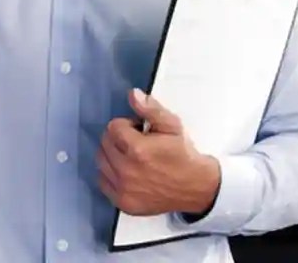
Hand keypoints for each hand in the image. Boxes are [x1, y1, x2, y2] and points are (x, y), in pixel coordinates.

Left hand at [97, 88, 220, 216]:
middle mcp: (127, 171)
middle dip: (117, 138)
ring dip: (112, 155)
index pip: (113, 127)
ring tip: (131, 156)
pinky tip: (126, 171)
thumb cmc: (183, 154)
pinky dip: (110, 174)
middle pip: (104, 144)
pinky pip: (103, 182)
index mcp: (138, 149)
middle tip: (135, 142)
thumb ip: (150, 109)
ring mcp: (123, 189)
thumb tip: (132, 95)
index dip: (126, 125)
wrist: (196, 187)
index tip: (139, 130)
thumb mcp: (172, 125)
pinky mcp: (123, 202)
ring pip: (101, 162)